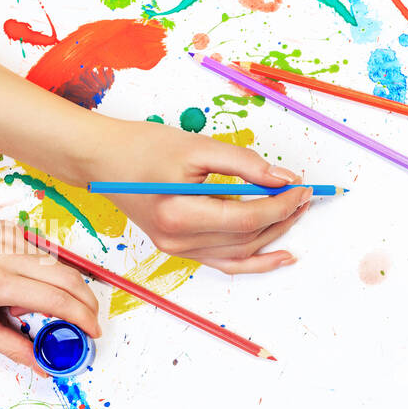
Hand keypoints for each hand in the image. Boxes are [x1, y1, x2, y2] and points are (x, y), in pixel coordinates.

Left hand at [0, 205, 99, 373]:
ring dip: (62, 290)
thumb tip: (41, 364)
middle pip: (70, 278)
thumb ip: (10, 345)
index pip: (57, 299)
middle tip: (87, 324)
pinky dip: (46, 274)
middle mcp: (7, 253)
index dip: (82, 318)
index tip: (93, 333)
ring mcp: (11, 236)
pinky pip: (44, 254)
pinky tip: (21, 285)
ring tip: (29, 307)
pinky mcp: (12, 228)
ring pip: (60, 265)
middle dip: (86, 303)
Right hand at [90, 118, 311, 272]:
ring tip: (296, 215)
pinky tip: (281, 254)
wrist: (102, 160)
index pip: (247, 218)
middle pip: (247, 237)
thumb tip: (285, 178)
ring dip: (273, 236)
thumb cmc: (143, 147)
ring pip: (240, 253)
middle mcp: (178, 241)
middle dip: (282, 217)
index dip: (281, 205)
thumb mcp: (197, 147)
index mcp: (180, 215)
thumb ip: (244, 164)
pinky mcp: (179, 249)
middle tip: (305, 196)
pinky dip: (255, 259)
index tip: (301, 187)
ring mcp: (178, 250)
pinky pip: (225, 261)